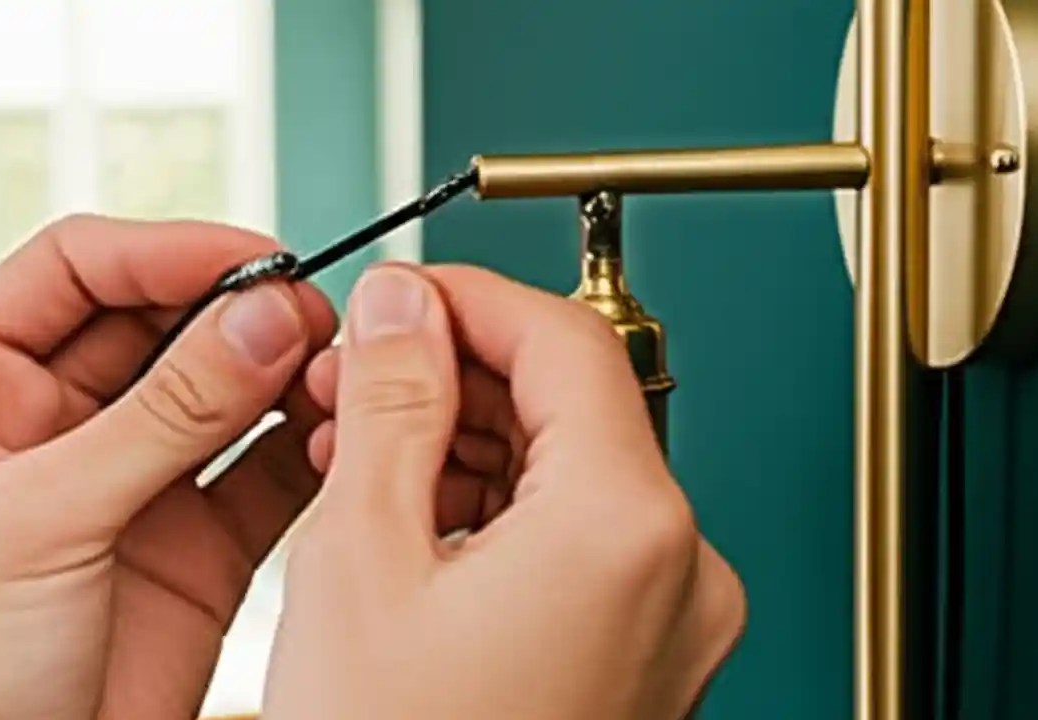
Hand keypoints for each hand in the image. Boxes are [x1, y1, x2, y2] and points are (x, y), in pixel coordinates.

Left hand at [0, 216, 335, 718]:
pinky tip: (335, 433)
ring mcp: (127, 481)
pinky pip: (261, 470)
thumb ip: (163, 414)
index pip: (76, 269)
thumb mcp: (38, 520)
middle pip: (162, 321)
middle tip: (311, 314)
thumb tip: (260, 317)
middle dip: (237, 312)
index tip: (257, 258)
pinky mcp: (193, 543)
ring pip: (221, 391)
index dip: (169, 251)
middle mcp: (50, 423)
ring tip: (335, 368)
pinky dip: (305, 448)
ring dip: (280, 374)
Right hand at [262, 264, 745, 719]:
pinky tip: (411, 509)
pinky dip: (496, 507)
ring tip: (361, 442)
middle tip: (358, 371)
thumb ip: (393, 402)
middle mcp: (679, 570)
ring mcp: (671, 618)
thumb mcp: (362, 556)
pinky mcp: (644, 652)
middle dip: (455, 372)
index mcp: (627, 527)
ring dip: (467, 439)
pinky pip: (576, 538)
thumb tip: (401, 307)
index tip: (400, 296)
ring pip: (569, 469)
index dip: (468, 297)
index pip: (564, 340)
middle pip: (571, 403)